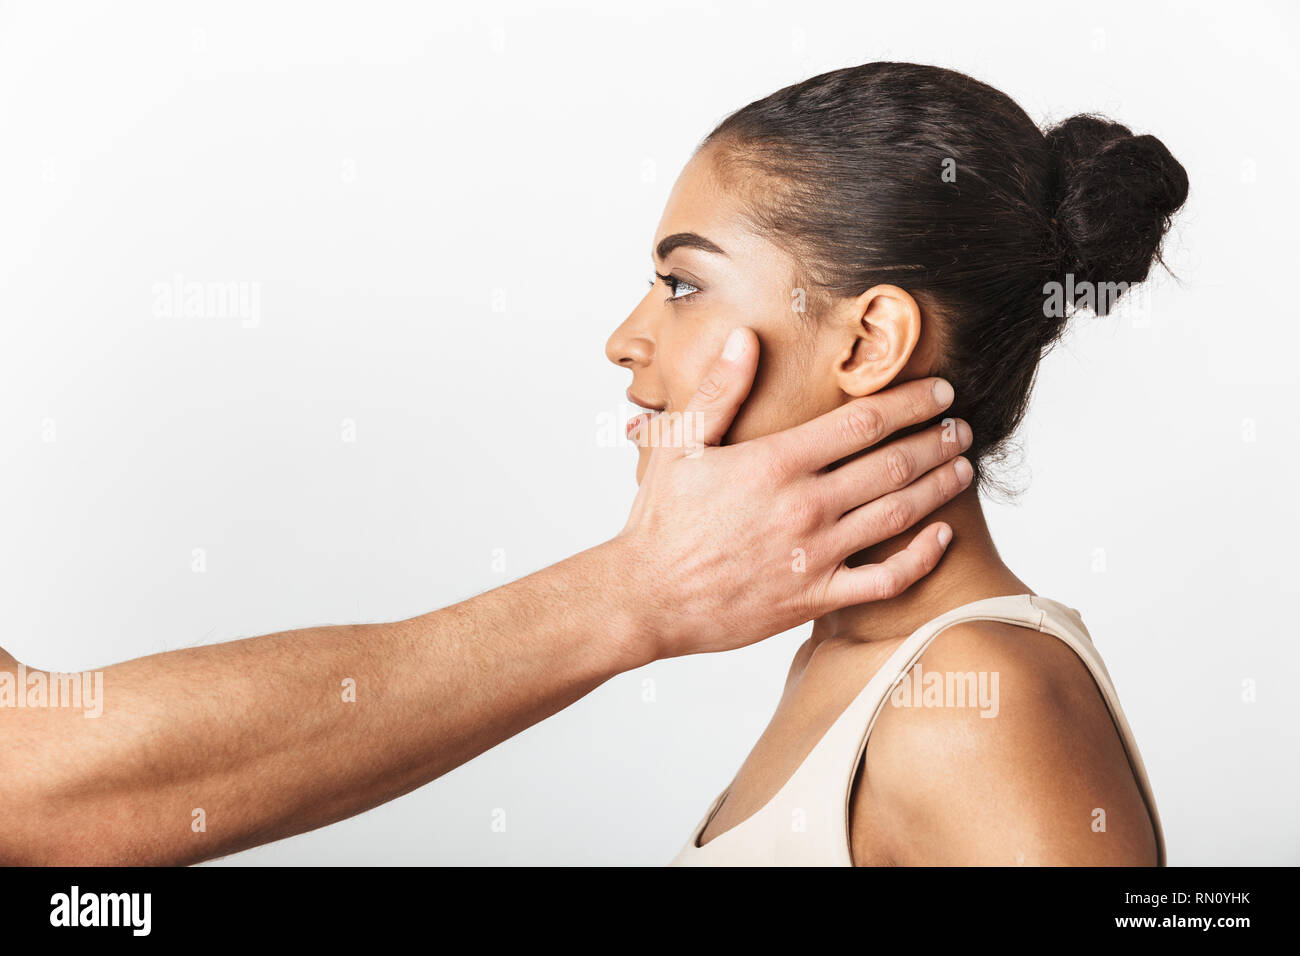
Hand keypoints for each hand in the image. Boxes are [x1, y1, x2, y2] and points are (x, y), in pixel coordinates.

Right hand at [611, 326, 972, 661]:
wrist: (648, 597)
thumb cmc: (661, 520)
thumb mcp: (680, 443)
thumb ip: (720, 390)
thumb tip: (744, 338)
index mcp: (776, 463)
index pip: (862, 423)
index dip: (909, 403)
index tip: (939, 391)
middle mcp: (805, 506)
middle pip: (891, 465)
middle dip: (935, 441)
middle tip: (961, 427)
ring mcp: (814, 555)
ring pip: (897, 516)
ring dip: (937, 488)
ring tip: (963, 468)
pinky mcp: (814, 597)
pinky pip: (883, 580)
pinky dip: (919, 558)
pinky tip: (941, 537)